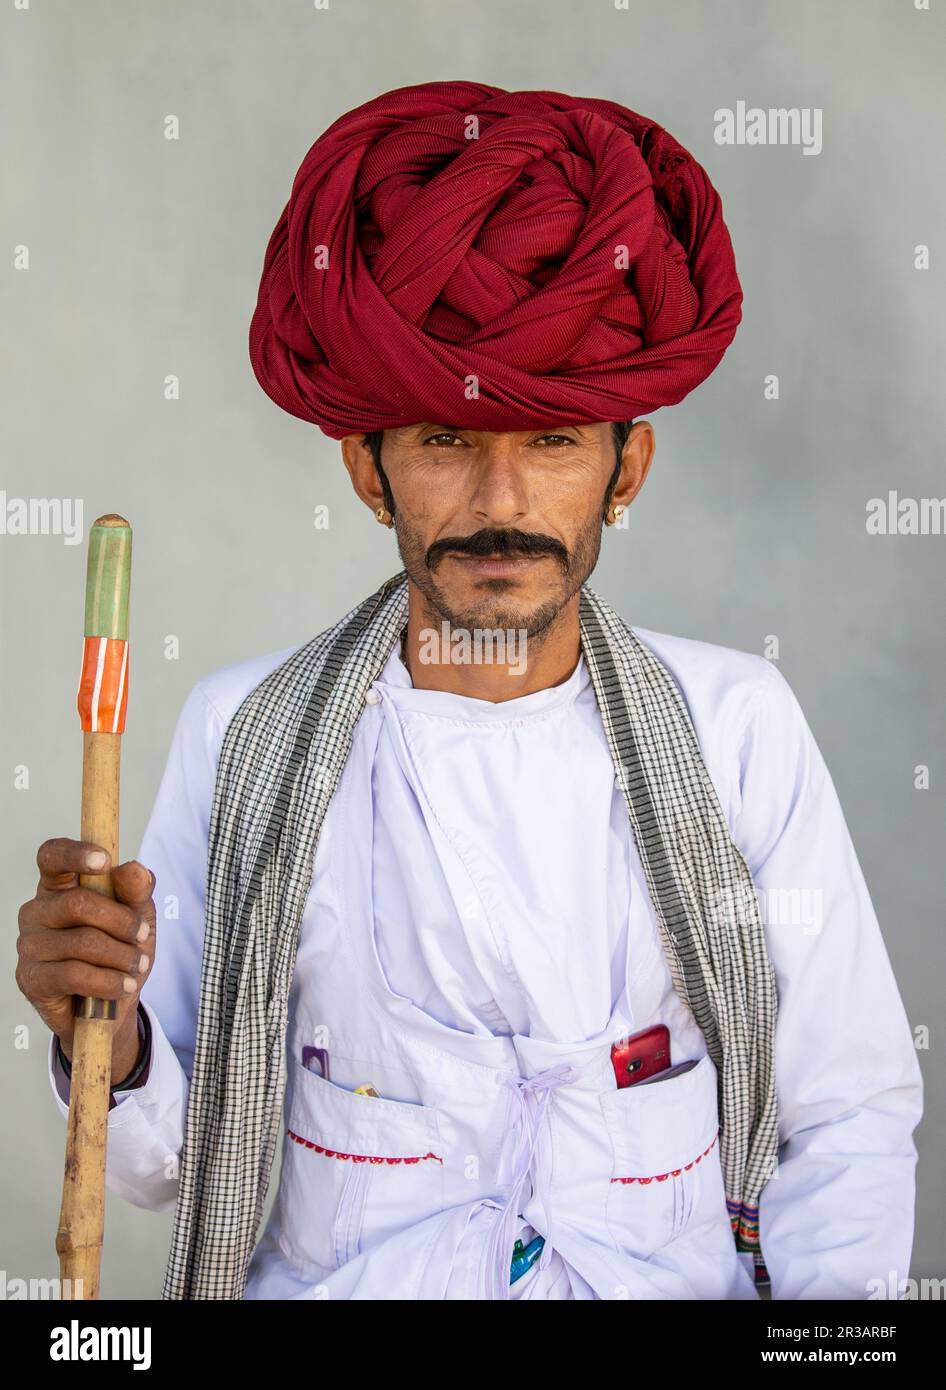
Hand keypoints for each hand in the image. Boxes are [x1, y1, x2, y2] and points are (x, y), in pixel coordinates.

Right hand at [16, 838, 156, 1085]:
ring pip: (82, 942)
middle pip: (78, 902)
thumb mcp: (138, 917)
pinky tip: (124, 986)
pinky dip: (108, 981)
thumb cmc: (119, 950)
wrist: (110, 1004)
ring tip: (138, 966)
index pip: (51, 857)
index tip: (104, 860)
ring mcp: (29, 945)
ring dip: (121, 956)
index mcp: (59, 886)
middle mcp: (37, 911)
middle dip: (121, 921)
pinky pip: (75, 975)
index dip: (74, 854)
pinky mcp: (32, 979)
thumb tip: (132, 867)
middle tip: (142, 936)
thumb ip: (136, 891)